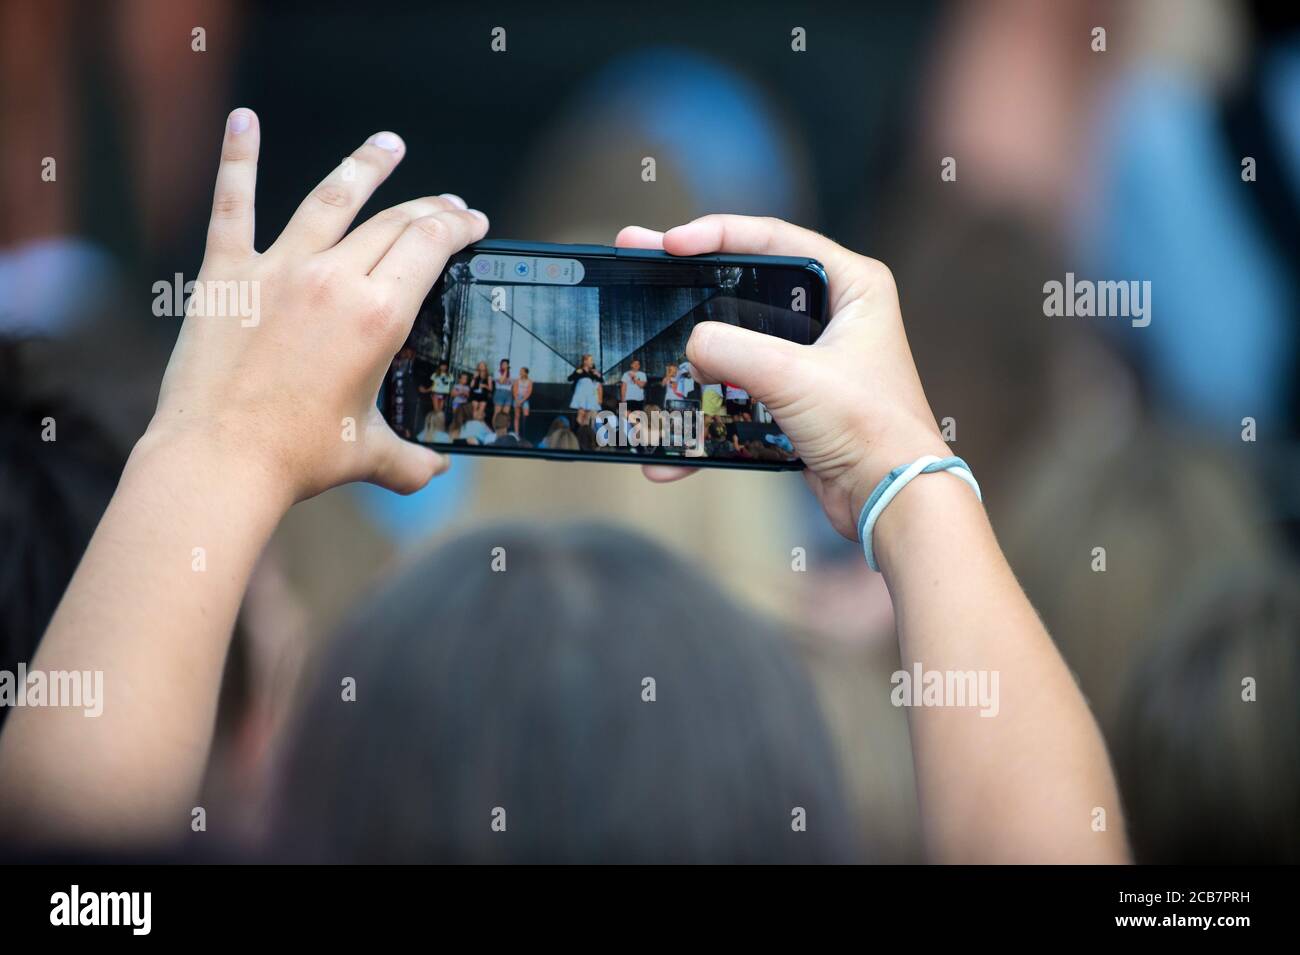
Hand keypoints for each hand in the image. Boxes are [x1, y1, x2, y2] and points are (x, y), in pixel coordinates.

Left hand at [145, 108, 488, 502]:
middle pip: (393, 222)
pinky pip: (234, 204)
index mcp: (379, 316)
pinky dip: (239, 159)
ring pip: (331, 199)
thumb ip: (413, 462)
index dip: (457, 225)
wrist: (220, 458)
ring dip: (365, 167)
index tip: (470, 220)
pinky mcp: (227, 274)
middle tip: (445, 202)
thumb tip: (438, 473)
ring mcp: (278, 270)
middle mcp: (334, 280)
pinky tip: (243, 120)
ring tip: (388, 145)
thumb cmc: (298, 458)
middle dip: (428, 206)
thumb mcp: (370, 456)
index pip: (430, 245)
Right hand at [617, 216, 947, 539]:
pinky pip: (740, 395)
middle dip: (691, 285)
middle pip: (747, 285)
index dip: (716, 234)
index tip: (668, 242)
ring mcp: (813, 360)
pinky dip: (708, 420)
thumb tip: (691, 345)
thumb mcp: (794, 378)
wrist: (894, 501)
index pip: (774, 239)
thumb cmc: (872, 430)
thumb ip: (734, 350)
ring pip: (738, 343)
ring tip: (643, 347)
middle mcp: (835, 314)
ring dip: (692, 357)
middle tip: (642, 264)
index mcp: (853, 285)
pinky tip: (672, 450)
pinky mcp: (797, 401)